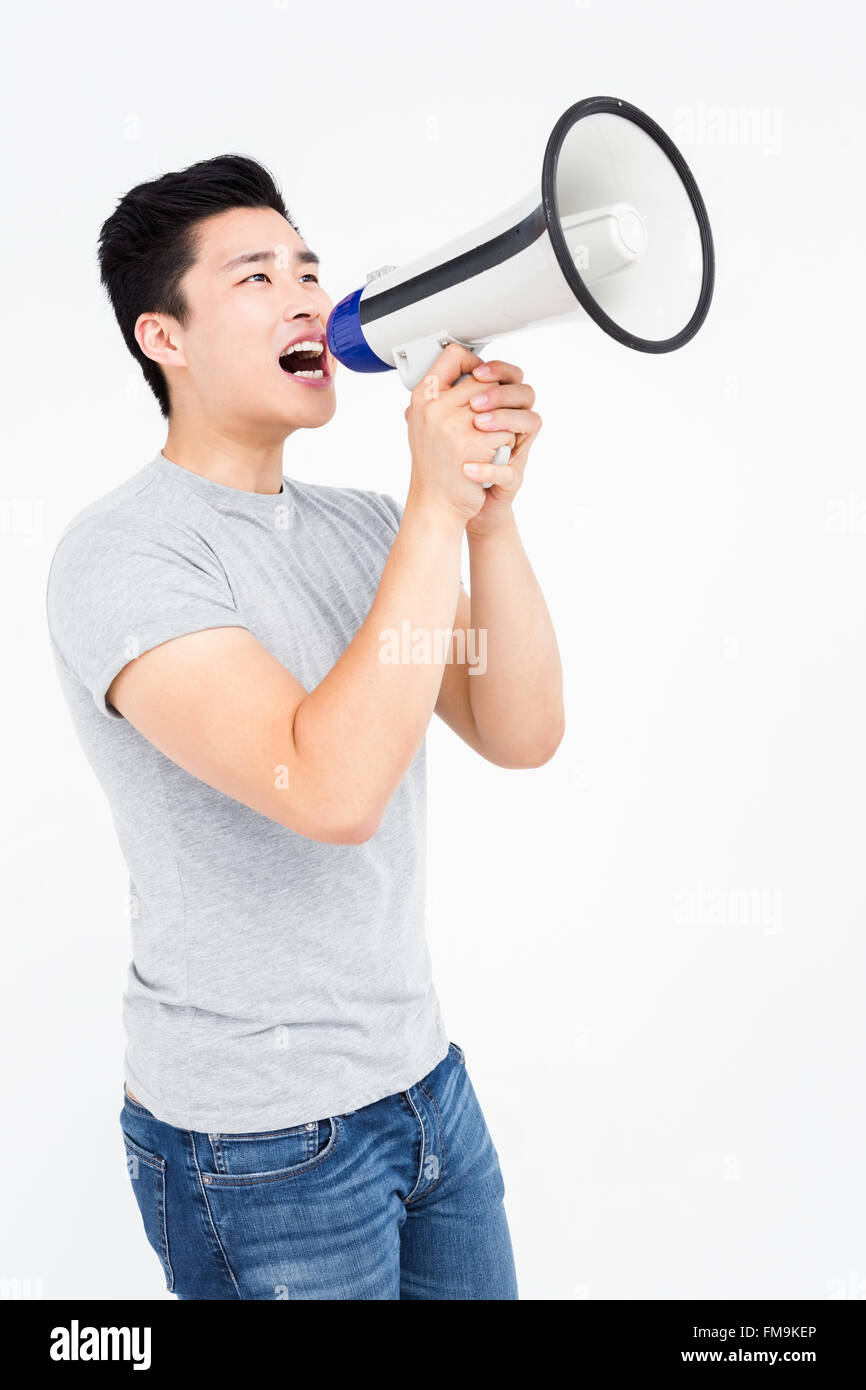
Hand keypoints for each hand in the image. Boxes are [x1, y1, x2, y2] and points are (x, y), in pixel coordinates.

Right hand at [403, 342, 519, 528]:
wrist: (436, 506)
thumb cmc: (435, 468)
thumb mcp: (424, 426)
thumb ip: (440, 398)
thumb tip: (469, 372)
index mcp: (423, 397)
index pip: (453, 355)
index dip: (474, 361)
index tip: (482, 376)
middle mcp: (436, 407)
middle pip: (485, 381)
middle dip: (499, 400)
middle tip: (495, 420)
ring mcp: (455, 424)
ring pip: (500, 405)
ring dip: (505, 423)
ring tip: (497, 438)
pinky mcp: (475, 443)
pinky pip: (506, 432)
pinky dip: (506, 446)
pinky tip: (495, 457)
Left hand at [463, 358, 541, 537]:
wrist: (453, 506)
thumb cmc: (451, 462)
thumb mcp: (445, 428)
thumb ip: (446, 402)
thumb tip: (429, 382)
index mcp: (497, 409)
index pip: (510, 376)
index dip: (497, 369)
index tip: (477, 374)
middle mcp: (512, 427)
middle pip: (523, 393)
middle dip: (497, 393)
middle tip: (474, 403)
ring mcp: (515, 452)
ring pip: (530, 422)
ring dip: (503, 420)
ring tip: (477, 425)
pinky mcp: (512, 479)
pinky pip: (510, 471)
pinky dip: (491, 469)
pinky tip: (469, 468)